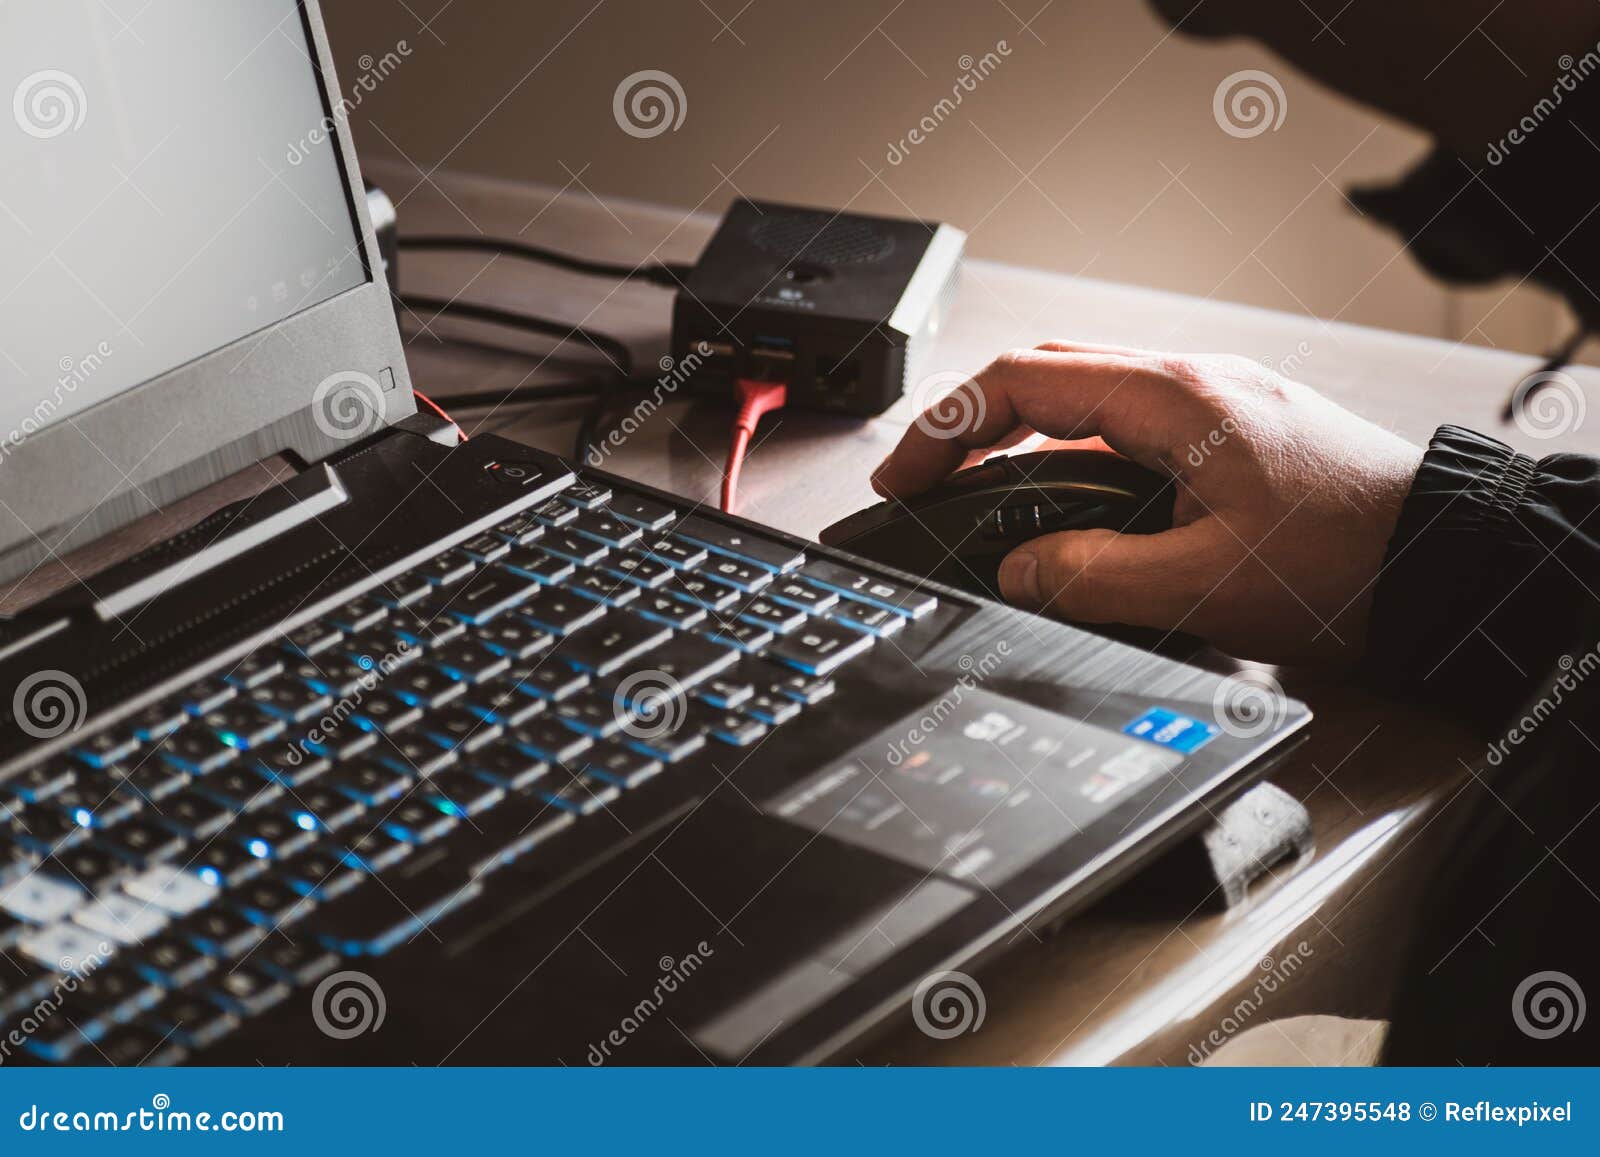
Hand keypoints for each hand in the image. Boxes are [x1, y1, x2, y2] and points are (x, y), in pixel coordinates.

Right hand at [872, 342, 1424, 664]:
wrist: (1441, 556)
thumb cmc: (1348, 562)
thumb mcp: (1206, 587)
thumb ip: (1093, 580)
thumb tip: (1019, 572)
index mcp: (1173, 401)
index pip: (1022, 384)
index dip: (945, 429)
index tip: (905, 479)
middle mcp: (1188, 383)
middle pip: (1043, 372)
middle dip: (967, 422)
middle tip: (924, 480)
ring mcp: (1210, 400)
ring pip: (1083, 392)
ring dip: (1017, 432)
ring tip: (974, 488)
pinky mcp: (1228, 428)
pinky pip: (1123, 419)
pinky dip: (1068, 448)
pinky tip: (1060, 497)